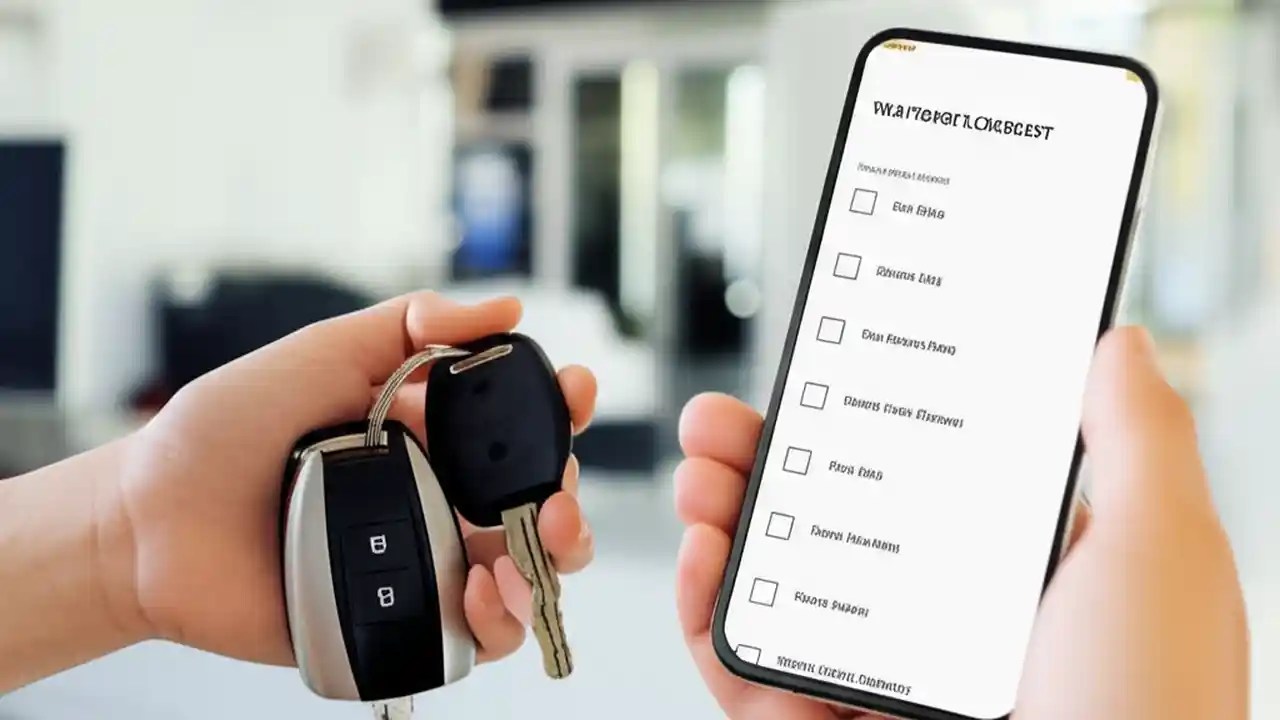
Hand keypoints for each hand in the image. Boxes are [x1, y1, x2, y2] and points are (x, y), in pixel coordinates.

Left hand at [102, 292, 595, 665]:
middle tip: (554, 498)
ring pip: (525, 574)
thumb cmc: (226, 428)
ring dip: (549, 564)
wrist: (153, 520)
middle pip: (540, 505)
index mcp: (429, 433)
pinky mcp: (400, 619)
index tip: (573, 395)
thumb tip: (507, 305)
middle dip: (570, 500)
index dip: (561, 411)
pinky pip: (476, 634)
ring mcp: (423, 560)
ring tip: (524, 555)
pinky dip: (500, 621)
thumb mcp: (323, 352)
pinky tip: (481, 593)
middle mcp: (437, 496)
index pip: (520, 425)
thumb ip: (412, 324)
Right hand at [674, 327, 1247, 718]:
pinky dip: (704, 617)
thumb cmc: (1152, 711)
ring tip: (699, 481)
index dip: (853, 424)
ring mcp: (886, 687)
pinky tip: (701, 563)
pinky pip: (747, 677)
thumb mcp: (1158, 551)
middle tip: (718, 423)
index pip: (917, 481)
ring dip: (720, 526)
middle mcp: (945, 629)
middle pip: (830, 530)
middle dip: (761, 466)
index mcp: (1018, 578)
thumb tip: (1114, 343)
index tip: (811, 377)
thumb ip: (1136, 439)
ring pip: (776, 596)